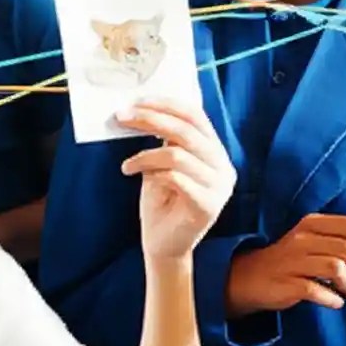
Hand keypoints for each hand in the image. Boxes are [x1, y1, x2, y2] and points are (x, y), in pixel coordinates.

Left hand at [117, 99, 235, 259]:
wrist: (164, 245)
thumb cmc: (162, 202)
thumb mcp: (162, 163)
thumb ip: (163, 139)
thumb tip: (142, 108)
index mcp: (215, 152)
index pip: (196, 116)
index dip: (166, 104)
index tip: (137, 100)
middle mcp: (224, 167)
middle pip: (187, 130)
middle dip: (151, 119)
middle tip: (122, 117)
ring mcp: (220, 187)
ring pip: (179, 153)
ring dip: (145, 154)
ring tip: (127, 163)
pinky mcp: (208, 205)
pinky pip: (175, 177)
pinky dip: (150, 172)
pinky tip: (133, 175)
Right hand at [227, 213, 345, 317]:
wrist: (248, 278)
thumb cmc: (291, 263)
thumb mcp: (314, 243)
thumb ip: (344, 243)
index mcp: (314, 224)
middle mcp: (303, 238)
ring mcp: (293, 260)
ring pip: (337, 268)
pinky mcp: (286, 283)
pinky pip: (317, 290)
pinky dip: (333, 299)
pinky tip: (334, 302)